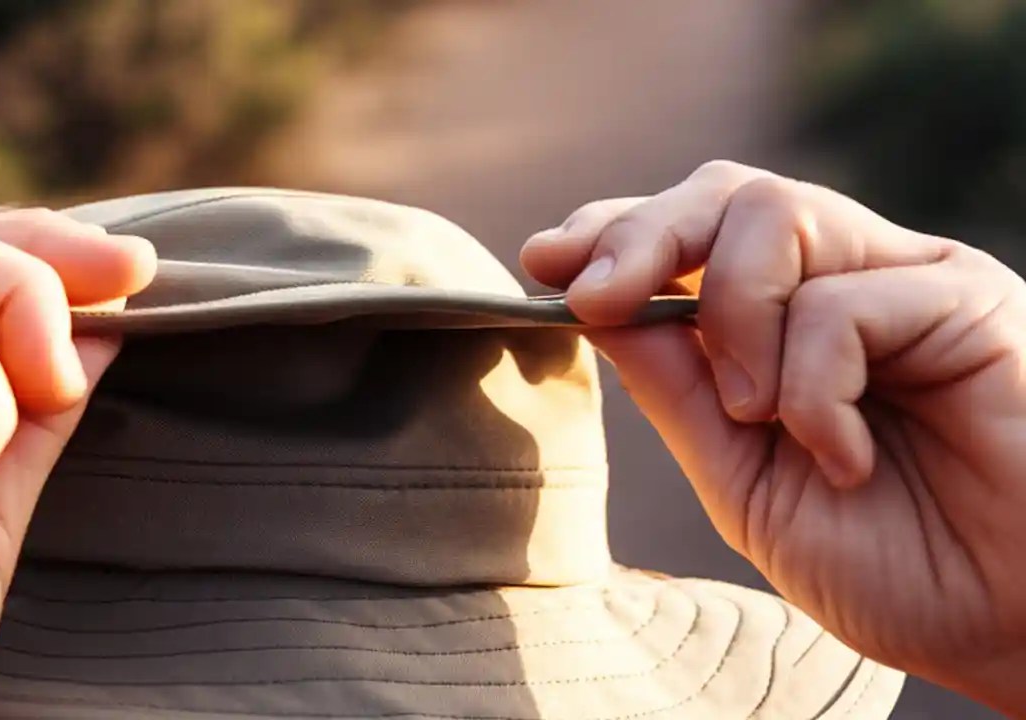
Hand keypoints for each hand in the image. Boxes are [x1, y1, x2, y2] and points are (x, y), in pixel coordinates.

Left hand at [521, 161, 1025, 715]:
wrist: (1014, 628)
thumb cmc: (894, 564)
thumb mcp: (745, 478)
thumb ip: (681, 389)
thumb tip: (595, 305)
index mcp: (790, 323)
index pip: (694, 236)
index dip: (614, 234)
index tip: (541, 262)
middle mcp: (849, 283)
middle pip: (727, 194)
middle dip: (641, 235)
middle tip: (589, 293)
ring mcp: (908, 282)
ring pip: (776, 213)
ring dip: (734, 320)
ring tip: (756, 416)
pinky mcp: (966, 301)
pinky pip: (842, 302)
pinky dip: (813, 385)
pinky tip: (841, 454)